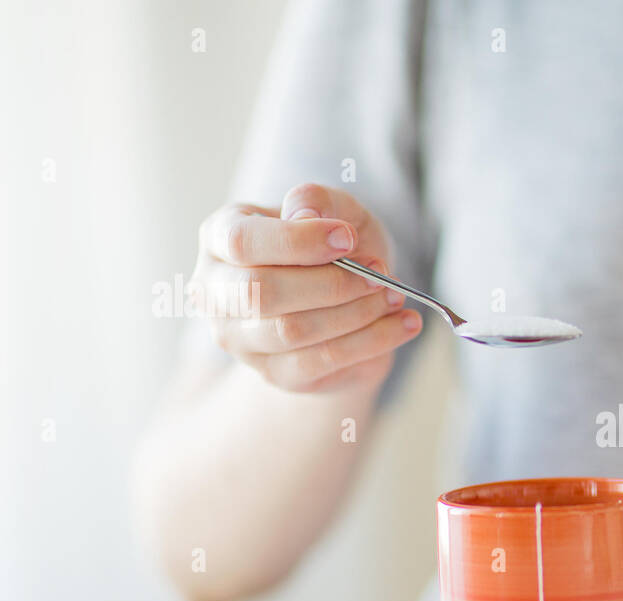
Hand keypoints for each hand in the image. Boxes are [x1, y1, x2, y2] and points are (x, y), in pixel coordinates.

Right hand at [189, 182, 420, 392]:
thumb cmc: (333, 249)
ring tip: (394, 295)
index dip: (298, 240)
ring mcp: (239, 339)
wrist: (346, 305)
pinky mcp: (275, 374)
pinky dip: (372, 341)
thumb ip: (319, 201)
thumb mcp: (335, 210)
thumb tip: (304, 214)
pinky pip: (322, 360)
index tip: (348, 237)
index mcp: (220, 238)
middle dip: (332, 282)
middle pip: (261, 291)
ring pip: (292, 330)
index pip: (242, 241)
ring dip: (356, 312)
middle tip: (380, 272)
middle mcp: (216, 292)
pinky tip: (403, 324)